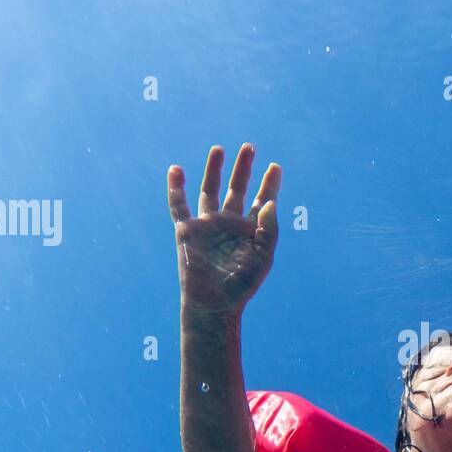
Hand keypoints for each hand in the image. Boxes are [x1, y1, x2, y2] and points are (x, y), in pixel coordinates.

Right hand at [168, 144, 279, 313]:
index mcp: (250, 231)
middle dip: (243, 169)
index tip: (275, 167)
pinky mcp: (186, 230)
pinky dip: (175, 187)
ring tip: (219, 149)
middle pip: (237, 189)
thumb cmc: (241, 284)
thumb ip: (268, 229)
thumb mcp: (264, 257)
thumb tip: (269, 202)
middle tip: (250, 147)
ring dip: (214, 170)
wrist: (214, 304)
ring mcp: (207, 225)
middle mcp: (229, 224)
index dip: (269, 184)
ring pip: (210, 191)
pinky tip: (176, 170)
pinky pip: (178, 205)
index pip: (261, 201)